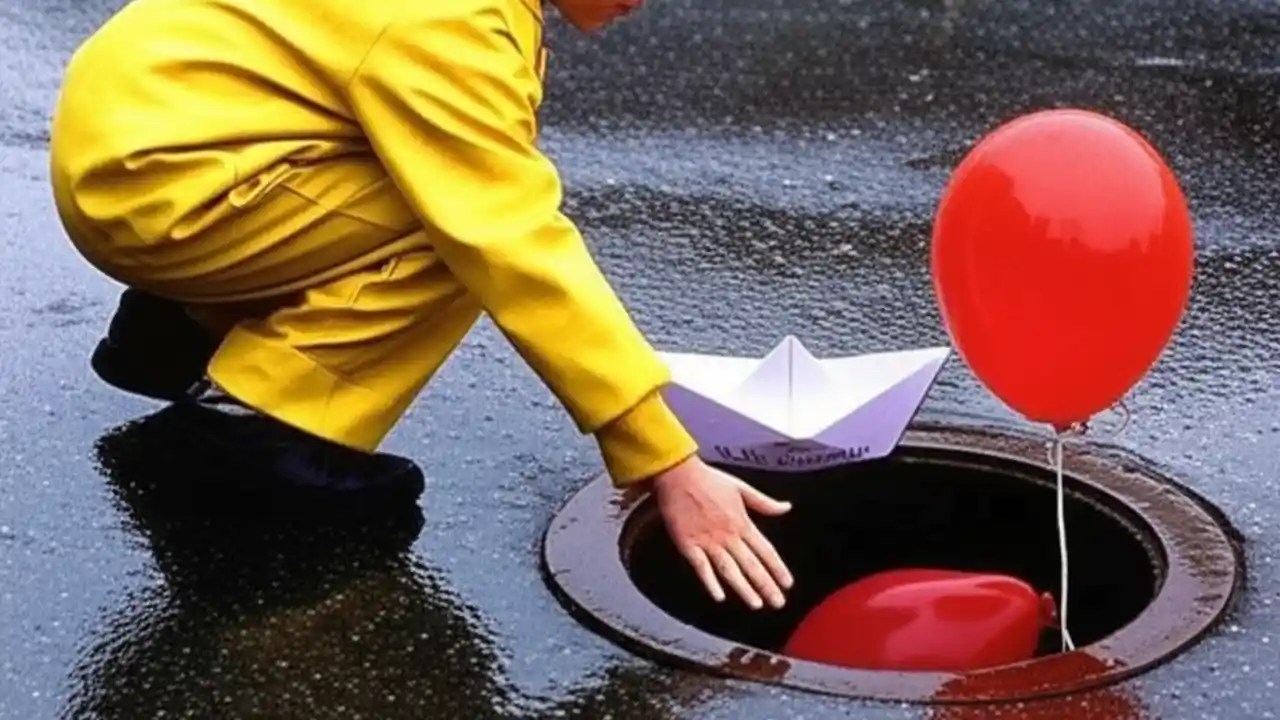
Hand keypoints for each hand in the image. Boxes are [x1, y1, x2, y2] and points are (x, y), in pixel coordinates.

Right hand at [651, 455, 793, 608]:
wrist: (678, 475)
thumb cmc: (709, 480)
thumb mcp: (742, 488)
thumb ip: (765, 503)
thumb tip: (788, 507)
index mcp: (742, 523)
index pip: (765, 550)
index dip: (778, 568)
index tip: (788, 584)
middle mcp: (728, 536)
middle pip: (751, 565)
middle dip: (766, 585)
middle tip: (779, 603)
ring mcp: (708, 542)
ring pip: (730, 570)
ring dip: (744, 588)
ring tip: (756, 605)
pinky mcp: (688, 545)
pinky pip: (701, 568)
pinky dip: (710, 582)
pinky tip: (719, 597)